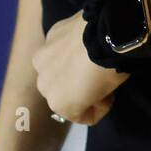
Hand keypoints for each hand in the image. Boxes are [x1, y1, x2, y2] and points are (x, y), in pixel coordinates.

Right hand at [32, 10, 129, 125]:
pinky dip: (67, 49)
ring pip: (54, 69)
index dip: (96, 107)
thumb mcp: (105, 96)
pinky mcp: (48, 36)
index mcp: (58, 104)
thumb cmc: (108, 72)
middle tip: (94, 78)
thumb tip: (91, 91)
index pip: (80, 115)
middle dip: (76, 89)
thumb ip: (92, 99)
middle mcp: (43, 84)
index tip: (107, 97)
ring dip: (67, 68)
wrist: (105, 35)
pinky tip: (79, 42)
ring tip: (84, 59)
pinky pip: (58, 49)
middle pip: (62, 92)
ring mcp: (42, 58)